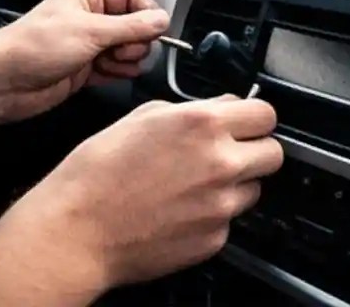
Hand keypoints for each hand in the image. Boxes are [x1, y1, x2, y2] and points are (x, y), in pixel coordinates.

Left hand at [0, 0, 169, 119]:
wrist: (4, 82)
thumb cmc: (33, 47)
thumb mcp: (90, 31)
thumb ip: (131, 26)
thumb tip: (161, 20)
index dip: (147, 14)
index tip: (155, 31)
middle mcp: (89, 19)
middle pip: (134, 26)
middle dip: (135, 41)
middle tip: (121, 49)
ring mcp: (87, 45)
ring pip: (127, 50)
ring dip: (126, 59)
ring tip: (110, 62)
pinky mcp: (85, 69)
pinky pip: (115, 69)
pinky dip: (117, 73)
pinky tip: (108, 74)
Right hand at [0, 96, 283, 296]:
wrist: (76, 230)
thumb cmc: (96, 174)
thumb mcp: (140, 117)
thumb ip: (189, 110)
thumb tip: (217, 110)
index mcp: (203, 125)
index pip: (266, 113)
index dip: (255, 117)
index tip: (247, 121)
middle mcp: (220, 164)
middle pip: (273, 153)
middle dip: (254, 149)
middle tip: (228, 151)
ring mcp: (221, 206)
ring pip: (254, 188)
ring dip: (234, 184)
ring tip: (194, 184)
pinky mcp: (214, 239)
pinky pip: (229, 220)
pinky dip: (212, 214)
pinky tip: (179, 209)